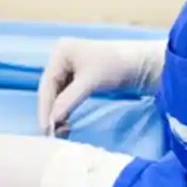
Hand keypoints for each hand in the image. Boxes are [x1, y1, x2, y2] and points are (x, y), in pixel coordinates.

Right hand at [38, 39, 166, 133]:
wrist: (140, 63)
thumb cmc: (115, 65)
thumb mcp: (90, 82)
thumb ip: (68, 100)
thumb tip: (51, 121)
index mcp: (60, 52)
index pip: (46, 84)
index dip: (45, 107)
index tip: (45, 129)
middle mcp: (61, 57)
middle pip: (50, 89)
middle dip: (51, 111)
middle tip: (51, 134)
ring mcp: (70, 66)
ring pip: (57, 94)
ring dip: (58, 112)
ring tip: (60, 131)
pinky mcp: (79, 76)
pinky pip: (66, 95)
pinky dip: (66, 109)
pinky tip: (66, 123)